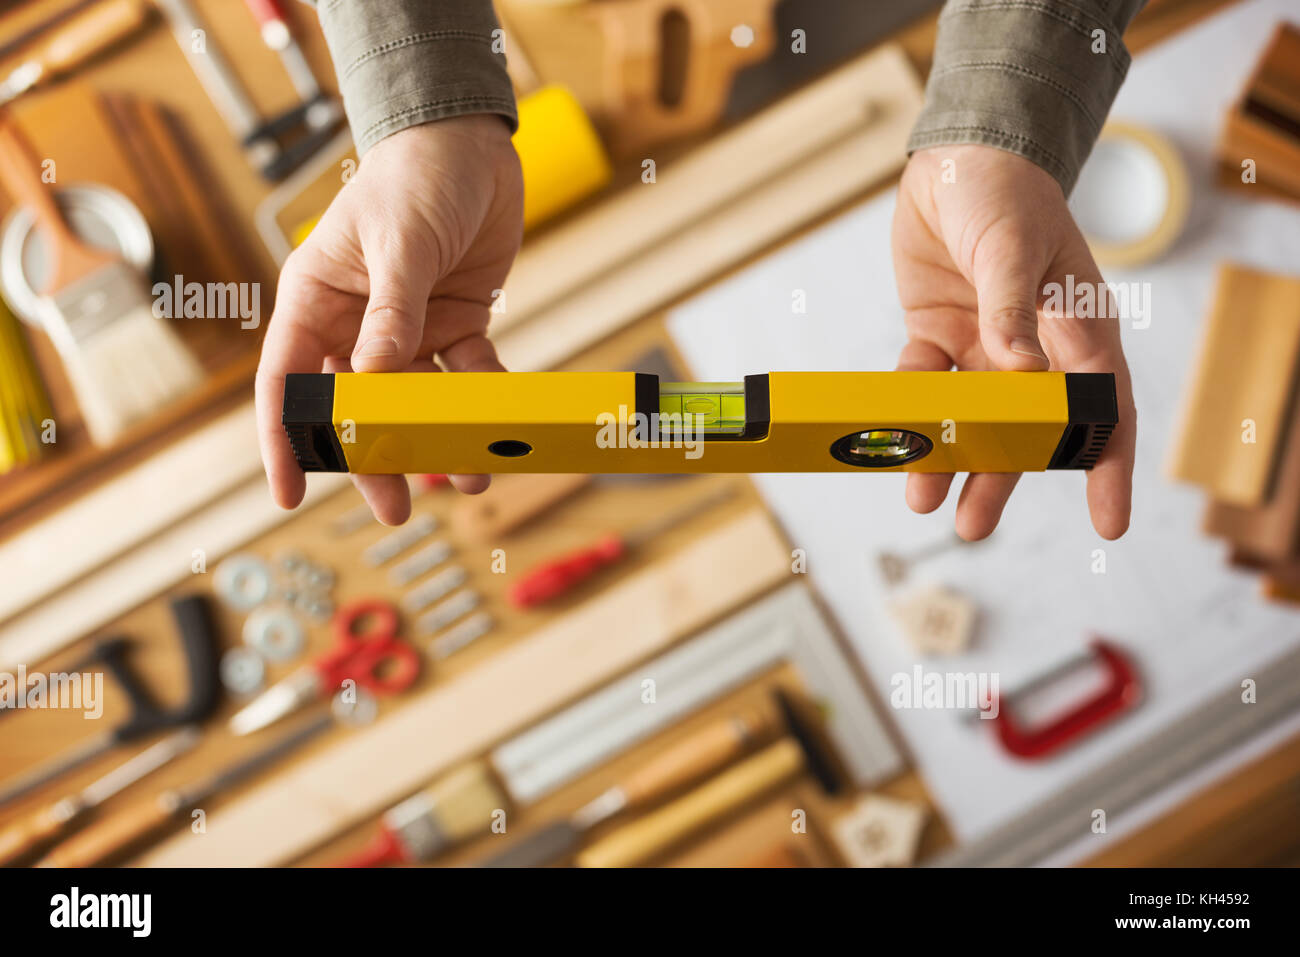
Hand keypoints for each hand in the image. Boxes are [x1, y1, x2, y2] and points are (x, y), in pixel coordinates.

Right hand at [255, 115, 523, 524]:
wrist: (472, 141)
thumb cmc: (416, 175)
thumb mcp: (398, 242)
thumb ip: (391, 314)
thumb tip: (374, 385)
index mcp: (316, 300)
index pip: (288, 381)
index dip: (286, 440)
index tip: (289, 492)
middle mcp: (357, 322)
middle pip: (358, 408)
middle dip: (376, 459)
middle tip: (397, 508)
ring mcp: (408, 327)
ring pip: (418, 402)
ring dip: (441, 440)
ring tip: (469, 476)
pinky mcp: (456, 323)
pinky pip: (468, 373)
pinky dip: (483, 400)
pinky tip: (500, 428)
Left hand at [890, 144, 1135, 540]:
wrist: (959, 156)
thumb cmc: (1008, 193)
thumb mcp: (1015, 248)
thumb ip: (1012, 310)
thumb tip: (1016, 370)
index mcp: (1078, 331)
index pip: (1103, 409)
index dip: (1107, 467)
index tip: (1107, 522)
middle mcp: (1034, 350)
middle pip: (1023, 431)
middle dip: (1000, 479)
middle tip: (974, 527)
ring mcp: (984, 346)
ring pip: (968, 419)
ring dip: (946, 457)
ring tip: (924, 499)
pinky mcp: (937, 334)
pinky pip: (922, 382)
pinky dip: (908, 408)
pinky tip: (891, 434)